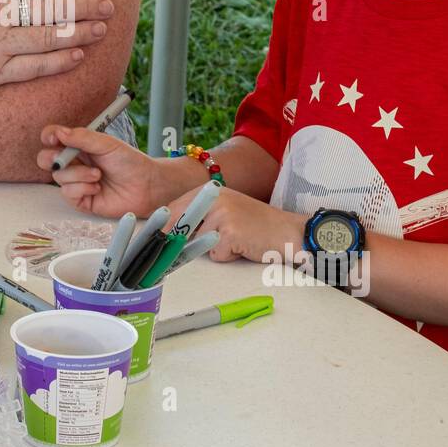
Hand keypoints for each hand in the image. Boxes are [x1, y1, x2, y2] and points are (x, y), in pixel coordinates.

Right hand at [39, 123, 165, 217]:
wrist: (147, 185)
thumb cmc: (130, 162)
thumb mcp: (107, 144)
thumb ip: (82, 137)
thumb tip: (59, 132)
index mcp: (79, 145)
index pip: (54, 138)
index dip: (49, 137)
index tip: (53, 138)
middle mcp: (75, 163)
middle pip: (46, 160)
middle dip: (52, 159)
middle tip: (63, 159)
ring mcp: (76, 181)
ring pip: (58, 177)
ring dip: (78, 174)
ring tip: (98, 175)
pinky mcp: (81, 200)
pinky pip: (68, 193)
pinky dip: (82, 188)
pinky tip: (97, 187)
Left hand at [162, 185, 305, 265]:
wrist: (288, 232)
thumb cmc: (256, 226)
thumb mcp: (225, 211)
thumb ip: (199, 216)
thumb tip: (166, 231)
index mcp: (210, 190)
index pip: (173, 208)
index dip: (165, 227)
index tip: (159, 239)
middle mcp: (213, 197)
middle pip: (179, 225)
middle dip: (180, 240)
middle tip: (196, 245)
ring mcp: (221, 213)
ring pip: (198, 244)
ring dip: (214, 249)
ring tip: (235, 241)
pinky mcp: (229, 232)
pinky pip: (215, 254)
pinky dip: (227, 256)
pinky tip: (243, 246)